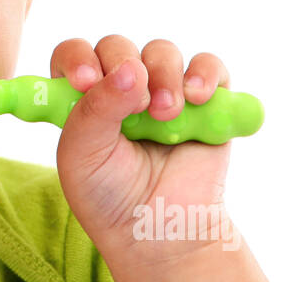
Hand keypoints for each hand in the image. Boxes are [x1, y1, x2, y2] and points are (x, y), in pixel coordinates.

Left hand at [51, 35, 238, 268]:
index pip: (73, 55)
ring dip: (164, 74)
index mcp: (81, 98)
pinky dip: (205, 73)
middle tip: (136, 104)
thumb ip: (95, 111)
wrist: (161, 233)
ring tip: (166, 114)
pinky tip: (198, 97)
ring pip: (162, 52)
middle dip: (124, 65)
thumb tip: (130, 70)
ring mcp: (162, 92)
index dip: (77, 58)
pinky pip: (209, 67)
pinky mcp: (205, 102)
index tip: (85, 80)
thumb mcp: (83, 157)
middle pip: (118, 47)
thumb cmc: (109, 197)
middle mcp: (120, 88)